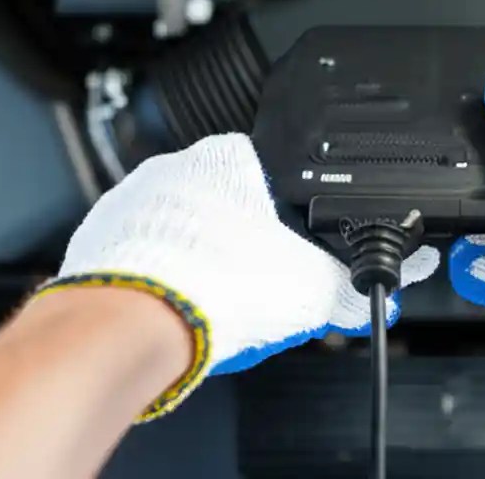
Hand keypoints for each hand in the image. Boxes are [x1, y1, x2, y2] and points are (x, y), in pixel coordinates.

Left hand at [36, 134, 439, 419]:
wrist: (129, 326)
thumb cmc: (213, 287)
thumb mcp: (310, 289)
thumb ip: (351, 287)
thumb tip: (385, 293)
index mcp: (228, 157)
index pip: (274, 175)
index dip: (290, 221)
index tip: (293, 256)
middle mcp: (174, 167)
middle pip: (228, 206)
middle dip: (245, 248)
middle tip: (259, 290)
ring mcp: (131, 202)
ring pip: (185, 234)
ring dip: (203, 265)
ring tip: (220, 308)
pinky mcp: (99, 241)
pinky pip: (145, 258)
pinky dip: (164, 282)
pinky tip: (181, 312)